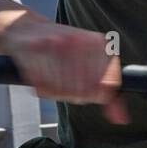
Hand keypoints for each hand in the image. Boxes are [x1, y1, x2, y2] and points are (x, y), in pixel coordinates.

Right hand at [0, 17, 129, 124]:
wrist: (26, 28)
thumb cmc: (62, 47)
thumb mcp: (91, 61)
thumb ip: (109, 90)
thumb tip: (121, 119)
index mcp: (98, 42)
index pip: (109, 84)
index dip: (100, 95)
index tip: (93, 94)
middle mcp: (79, 42)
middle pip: (86, 92)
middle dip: (77, 94)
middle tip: (69, 84)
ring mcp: (57, 45)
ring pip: (65, 92)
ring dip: (59, 92)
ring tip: (55, 79)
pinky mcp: (36, 50)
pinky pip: (44, 87)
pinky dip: (44, 89)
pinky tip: (43, 76)